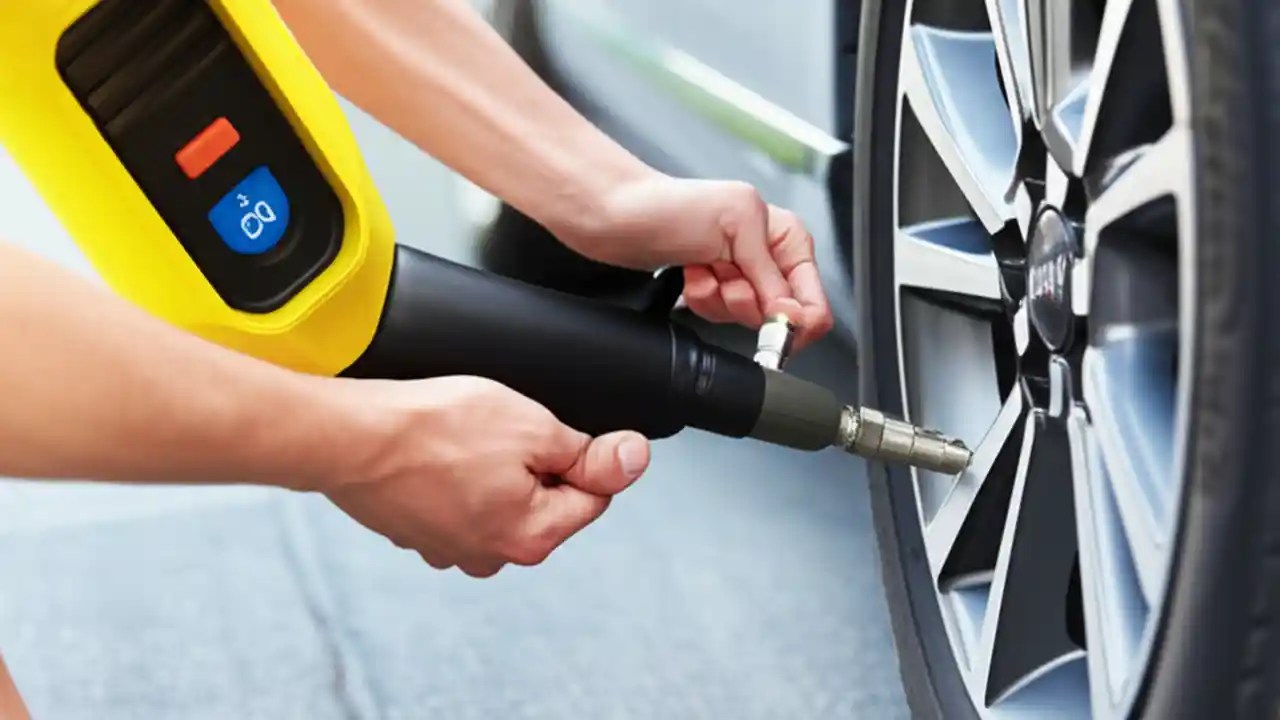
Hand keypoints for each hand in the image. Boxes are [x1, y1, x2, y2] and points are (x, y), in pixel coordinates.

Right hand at [323, 376, 649, 577]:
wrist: (347, 435)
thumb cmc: (431, 428)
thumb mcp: (532, 426)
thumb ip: (589, 453)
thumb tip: (633, 461)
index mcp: (530, 539)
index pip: (592, 497)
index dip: (583, 454)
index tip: (554, 430)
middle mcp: (491, 557)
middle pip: (544, 500)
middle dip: (533, 461)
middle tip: (499, 429)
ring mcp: (449, 549)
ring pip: (499, 497)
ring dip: (492, 468)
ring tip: (461, 439)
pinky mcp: (418, 531)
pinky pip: (458, 498)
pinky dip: (455, 475)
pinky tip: (437, 452)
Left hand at [557, 174, 833, 348]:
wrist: (616, 215)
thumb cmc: (668, 205)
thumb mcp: (735, 226)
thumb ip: (770, 274)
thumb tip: (790, 314)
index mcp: (785, 234)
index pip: (814, 297)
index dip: (795, 319)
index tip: (770, 320)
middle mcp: (765, 255)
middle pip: (780, 315)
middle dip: (746, 303)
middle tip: (725, 276)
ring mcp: (737, 273)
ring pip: (747, 318)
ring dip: (718, 300)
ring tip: (702, 268)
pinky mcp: (712, 287)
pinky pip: (719, 316)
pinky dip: (701, 300)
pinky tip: (690, 274)